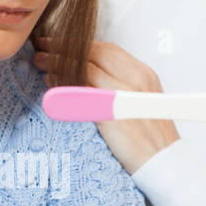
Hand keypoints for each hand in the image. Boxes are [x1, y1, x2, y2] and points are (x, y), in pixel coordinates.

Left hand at [31, 34, 178, 175]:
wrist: (164, 161)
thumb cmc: (150, 136)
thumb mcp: (139, 101)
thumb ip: (118, 84)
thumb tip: (87, 75)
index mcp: (143, 73)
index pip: (107, 49)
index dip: (81, 44)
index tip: (60, 43)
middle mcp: (135, 79)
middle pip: (94, 53)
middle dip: (65, 47)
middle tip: (43, 47)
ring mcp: (124, 95)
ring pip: (85, 68)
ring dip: (59, 63)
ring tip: (41, 63)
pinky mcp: (112, 113)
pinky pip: (82, 92)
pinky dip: (63, 85)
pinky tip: (51, 84)